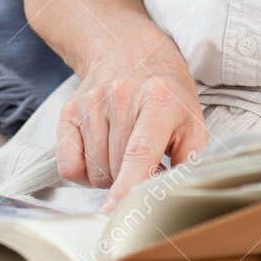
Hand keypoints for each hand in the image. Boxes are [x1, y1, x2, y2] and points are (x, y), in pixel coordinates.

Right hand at [55, 23, 207, 208]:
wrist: (129, 50)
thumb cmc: (165, 92)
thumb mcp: (192, 119)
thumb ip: (190, 158)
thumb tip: (175, 194)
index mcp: (158, 99)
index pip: (140, 149)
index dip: (129, 184)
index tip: (118, 210)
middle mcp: (120, 97)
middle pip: (116, 169)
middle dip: (132, 178)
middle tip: (146, 162)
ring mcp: (91, 103)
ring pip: (94, 171)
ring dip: (110, 175)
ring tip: (125, 152)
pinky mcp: (69, 111)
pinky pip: (68, 166)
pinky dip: (84, 173)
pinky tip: (101, 155)